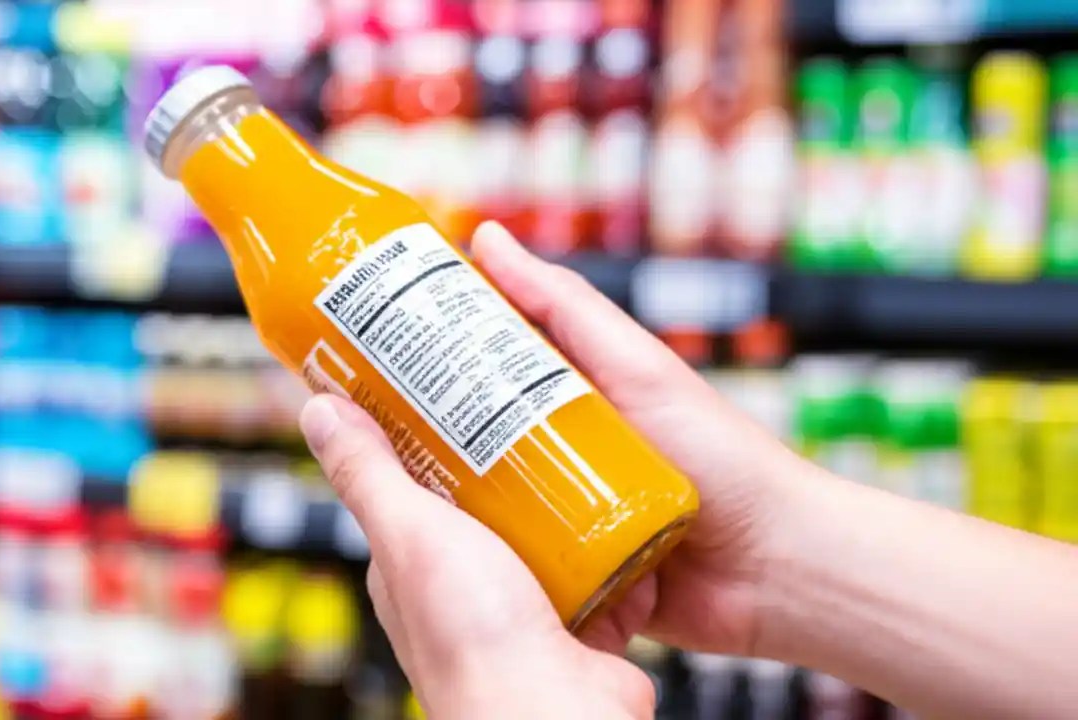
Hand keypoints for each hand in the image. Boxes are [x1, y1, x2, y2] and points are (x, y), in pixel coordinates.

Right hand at [298, 221, 814, 716]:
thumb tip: (486, 239)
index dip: (429, 353)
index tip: (370, 342)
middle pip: (473, 435)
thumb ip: (569, 309)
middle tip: (360, 424)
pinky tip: (438, 555)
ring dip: (445, 502)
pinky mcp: (571, 572)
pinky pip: (514, 562)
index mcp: (573, 398)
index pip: (486, 364)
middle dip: (422, 434)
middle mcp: (562, 452)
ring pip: (484, 502)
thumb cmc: (720, 457)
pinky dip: (485, 560)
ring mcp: (564, 513)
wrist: (775, 570)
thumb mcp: (636, 368)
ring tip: (387, 493)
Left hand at [300, 393, 655, 718]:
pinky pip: (591, 557)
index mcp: (410, 565)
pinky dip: (602, 531)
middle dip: (502, 450)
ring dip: (557, 487)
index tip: (441, 377)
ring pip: (540, 524)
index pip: (406, 478)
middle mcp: (462, 583)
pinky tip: (612, 494)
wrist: (556, 711)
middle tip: (521, 391)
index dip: (420, 428)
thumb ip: (368, 474)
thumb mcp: (410, 534)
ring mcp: (521, 598)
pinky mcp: (576, 611)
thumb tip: (316, 410)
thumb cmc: (472, 642)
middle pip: (480, 496)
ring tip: (572, 431)